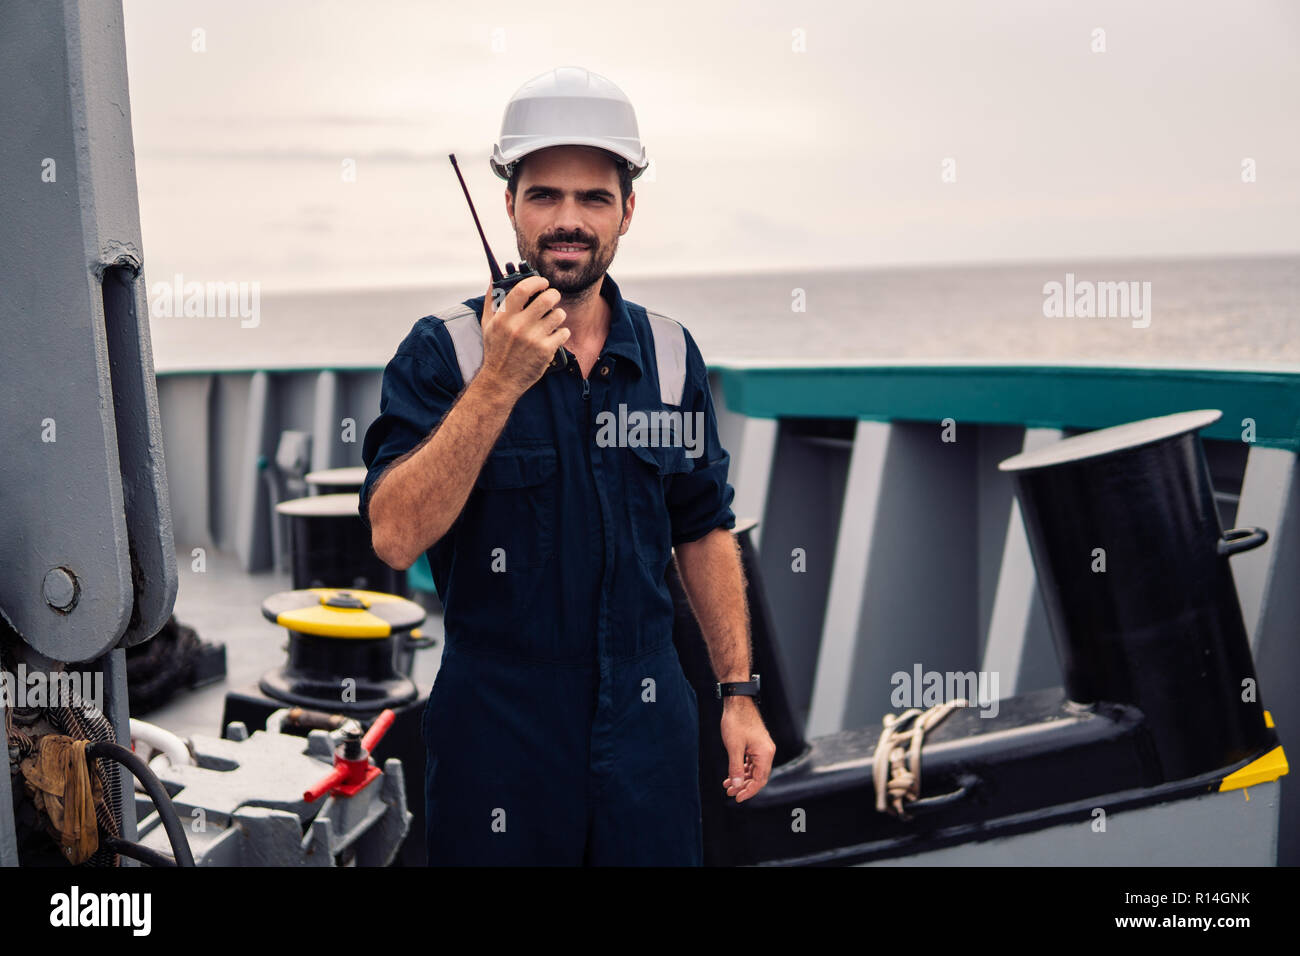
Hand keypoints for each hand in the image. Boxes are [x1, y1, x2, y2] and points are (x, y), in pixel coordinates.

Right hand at [478, 276, 568, 399]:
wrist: (500, 380)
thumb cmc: (495, 350)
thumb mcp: (488, 324)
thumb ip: (491, 300)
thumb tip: (495, 278)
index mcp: (504, 317)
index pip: (523, 289)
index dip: (537, 281)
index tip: (542, 282)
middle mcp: (518, 326)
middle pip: (547, 298)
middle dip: (554, 294)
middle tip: (553, 297)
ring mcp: (533, 339)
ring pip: (559, 314)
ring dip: (559, 314)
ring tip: (553, 318)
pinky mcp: (545, 351)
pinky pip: (563, 332)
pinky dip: (562, 332)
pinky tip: (554, 335)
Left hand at [719, 696, 775, 802]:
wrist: (737, 701)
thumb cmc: (736, 721)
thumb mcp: (734, 747)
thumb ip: (735, 768)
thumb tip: (736, 786)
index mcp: (765, 753)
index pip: (760, 780)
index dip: (749, 791)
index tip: (737, 798)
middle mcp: (767, 752)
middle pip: (758, 776)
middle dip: (744, 786)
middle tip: (730, 793)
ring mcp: (762, 748)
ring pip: (754, 770)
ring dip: (741, 778)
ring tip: (727, 785)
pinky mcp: (756, 744)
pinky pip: (751, 762)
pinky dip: (742, 769)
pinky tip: (731, 774)